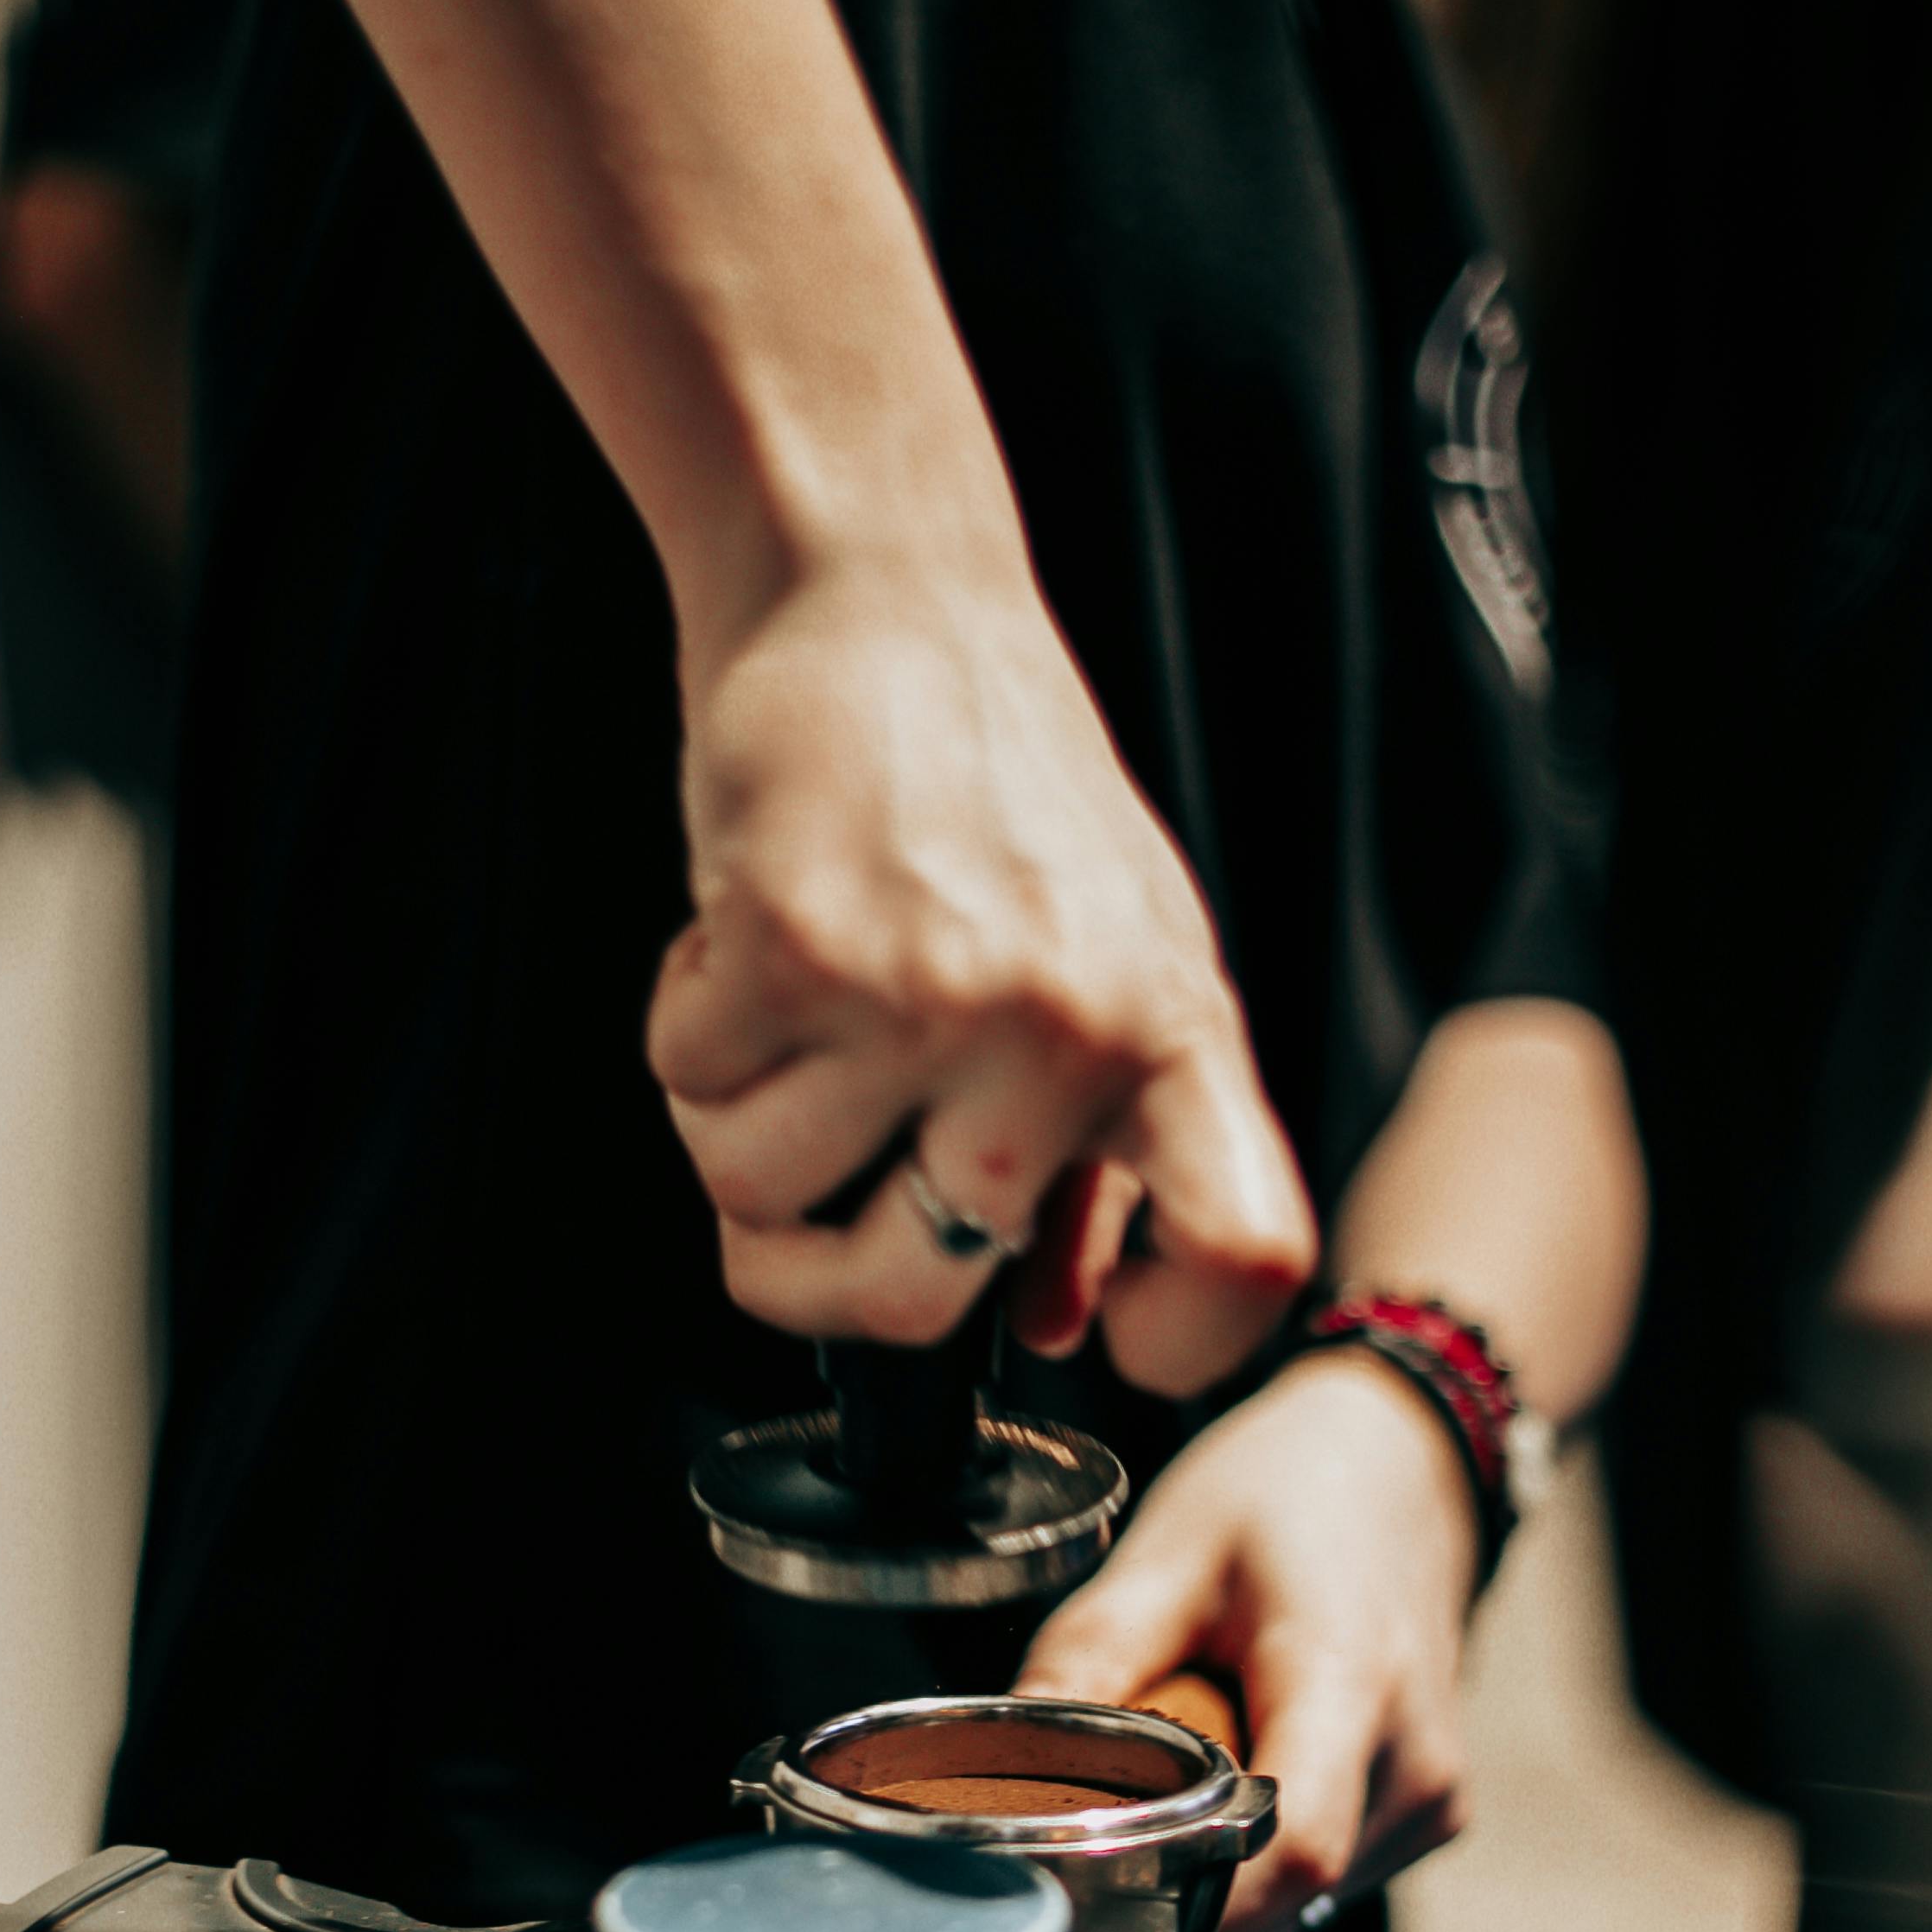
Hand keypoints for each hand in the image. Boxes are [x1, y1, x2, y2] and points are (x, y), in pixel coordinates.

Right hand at [646, 550, 1315, 1397]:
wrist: (881, 589)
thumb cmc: (991, 781)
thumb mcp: (1113, 961)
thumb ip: (1103, 1158)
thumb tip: (1054, 1322)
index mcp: (1176, 1038)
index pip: (1244, 1255)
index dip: (1177, 1342)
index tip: (1098, 1339)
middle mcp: (1071, 1029)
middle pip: (921, 1295)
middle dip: (814, 1275)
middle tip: (792, 1205)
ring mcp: (933, 995)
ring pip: (763, 1196)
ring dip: (733, 1129)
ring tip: (783, 1013)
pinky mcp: (796, 947)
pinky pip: (693, 1089)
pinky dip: (686, 1036)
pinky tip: (736, 948)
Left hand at [1016, 1350, 1478, 1931]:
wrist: (1399, 1470)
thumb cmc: (1288, 1494)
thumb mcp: (1165, 1553)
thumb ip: (1086, 1665)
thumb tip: (996, 1774)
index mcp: (1351, 1678)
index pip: (1291, 1850)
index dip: (1190, 1905)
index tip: (1093, 1903)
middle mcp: (1413, 1761)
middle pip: (1280, 1894)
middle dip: (1178, 1889)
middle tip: (1107, 1821)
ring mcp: (1431, 1799)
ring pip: (1297, 1904)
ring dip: (1221, 1870)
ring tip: (1195, 1764)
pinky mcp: (1427, 1816)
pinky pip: (1324, 1884)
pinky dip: (1260, 1854)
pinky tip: (1242, 1770)